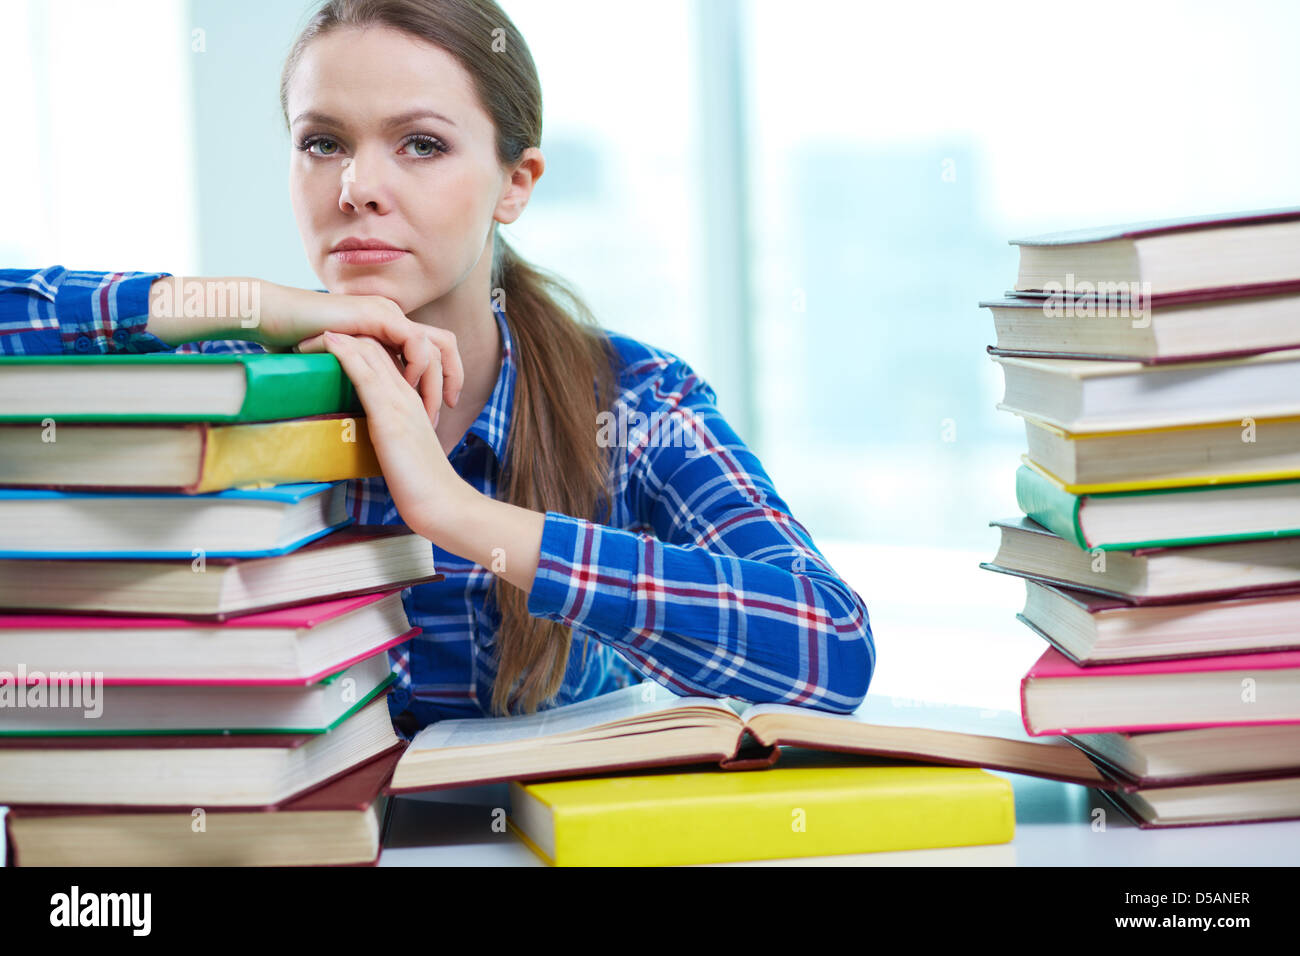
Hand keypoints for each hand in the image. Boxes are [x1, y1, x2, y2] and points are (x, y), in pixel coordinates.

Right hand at [254, 283, 464, 425]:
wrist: (273, 315)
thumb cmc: (293, 341)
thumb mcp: (337, 365)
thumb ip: (356, 376)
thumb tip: (361, 409)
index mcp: (388, 329)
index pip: (432, 351)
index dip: (443, 378)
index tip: (441, 409)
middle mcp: (393, 319)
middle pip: (444, 344)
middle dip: (452, 377)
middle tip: (449, 406)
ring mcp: (387, 314)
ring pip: (435, 346)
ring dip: (436, 379)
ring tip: (428, 406)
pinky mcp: (378, 316)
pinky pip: (415, 341)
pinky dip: (417, 365)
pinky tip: (407, 387)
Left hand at [320, 331, 471, 538]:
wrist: (442, 503)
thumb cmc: (422, 486)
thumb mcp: (402, 452)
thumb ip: (387, 438)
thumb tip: (360, 441)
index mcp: (411, 401)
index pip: (384, 358)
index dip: (354, 346)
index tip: (324, 347)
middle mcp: (407, 394)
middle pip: (377, 346)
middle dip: (342, 335)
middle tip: (306, 336)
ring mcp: (400, 402)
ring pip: (371, 352)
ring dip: (336, 338)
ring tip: (305, 335)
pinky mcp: (389, 415)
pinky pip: (367, 374)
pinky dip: (345, 353)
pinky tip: (328, 342)